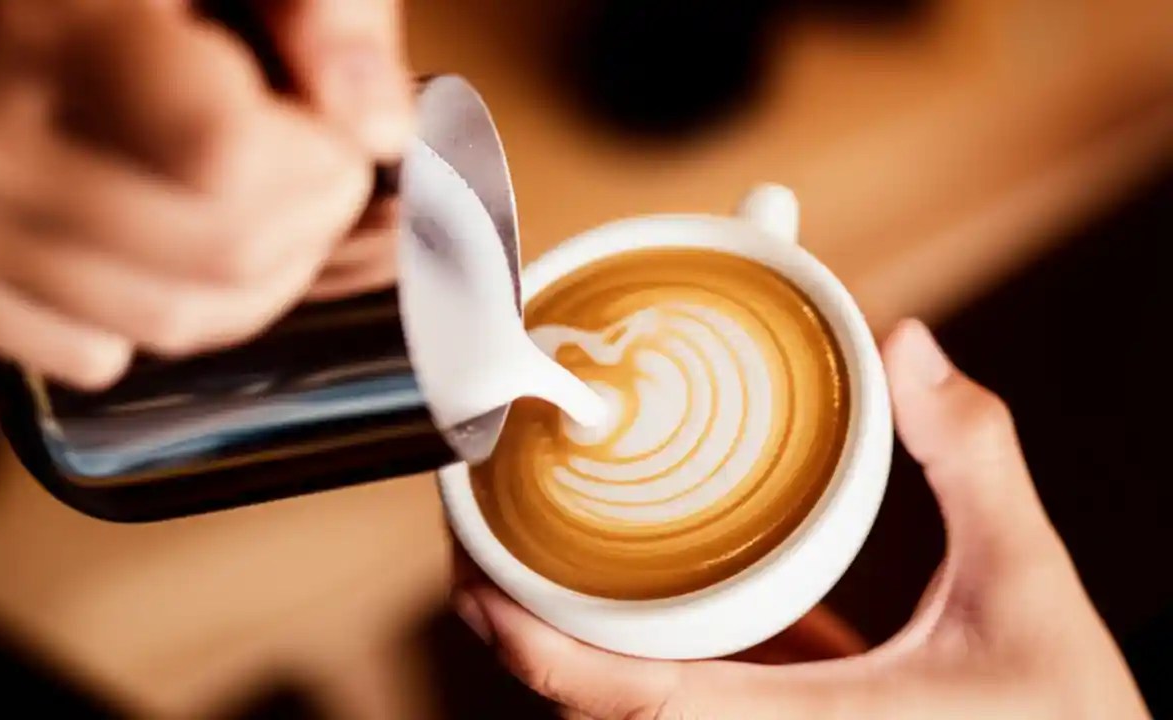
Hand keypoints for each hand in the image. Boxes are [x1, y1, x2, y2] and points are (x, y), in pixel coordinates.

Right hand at [0, 0, 409, 388]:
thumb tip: (378, 128)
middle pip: (222, 254)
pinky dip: (165, 312)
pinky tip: (172, 238)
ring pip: (175, 323)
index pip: (227, 156)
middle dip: (312, 220)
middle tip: (315, 168)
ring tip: (258, 202)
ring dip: (259, 277)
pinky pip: (98, 353)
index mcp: (40, 33)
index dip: (320, 158)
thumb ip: (318, 8)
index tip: (333, 131)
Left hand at [451, 319, 1150, 719]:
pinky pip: (686, 684)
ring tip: (527, 544)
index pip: (617, 695)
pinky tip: (645, 576)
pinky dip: (643, 636)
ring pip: (629, 692)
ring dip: (568, 625)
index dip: (526, 638)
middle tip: (480, 530)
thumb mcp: (1027, 593)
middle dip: (520, 617)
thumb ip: (972, 463)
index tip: (474, 571)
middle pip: (591, 693)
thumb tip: (913, 352)